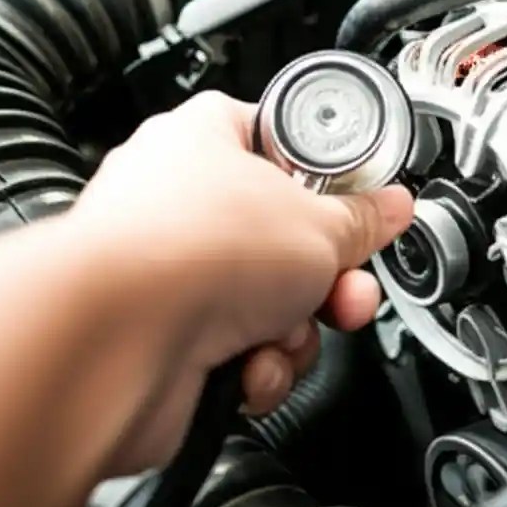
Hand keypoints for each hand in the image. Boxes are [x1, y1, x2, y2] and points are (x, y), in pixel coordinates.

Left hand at [68, 91, 412, 473]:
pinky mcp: (161, 338)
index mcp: (205, 140)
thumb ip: (363, 219)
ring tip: (282, 332)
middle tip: (344, 289)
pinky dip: (253, 367)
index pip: (283, 145)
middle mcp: (177, 202)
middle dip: (325, 279)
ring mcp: (166, 274)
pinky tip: (246, 365)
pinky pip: (236, 351)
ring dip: (293, 329)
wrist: (117, 342)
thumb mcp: (319, 225)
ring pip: (267, 305)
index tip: (363, 209)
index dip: (331, 182)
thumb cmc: (188, 252)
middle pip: (284, 240)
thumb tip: (389, 208)